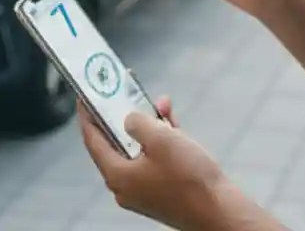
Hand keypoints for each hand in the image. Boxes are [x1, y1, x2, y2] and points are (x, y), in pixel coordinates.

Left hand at [79, 97, 234, 229]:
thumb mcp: (160, 138)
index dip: (88, 115)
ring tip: (161, 105)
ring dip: (149, 127)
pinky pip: (154, 161)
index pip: (93, 139)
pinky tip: (173, 125)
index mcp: (117, 175)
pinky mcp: (161, 192)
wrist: (219, 211)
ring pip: (139, 150)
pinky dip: (161, 143)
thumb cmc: (189, 178)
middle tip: (128, 94)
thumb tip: (129, 120)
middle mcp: (125, 186)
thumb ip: (137, 122)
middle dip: (127, 116)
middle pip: (117, 143)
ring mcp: (143, 191)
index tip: (85, 96)